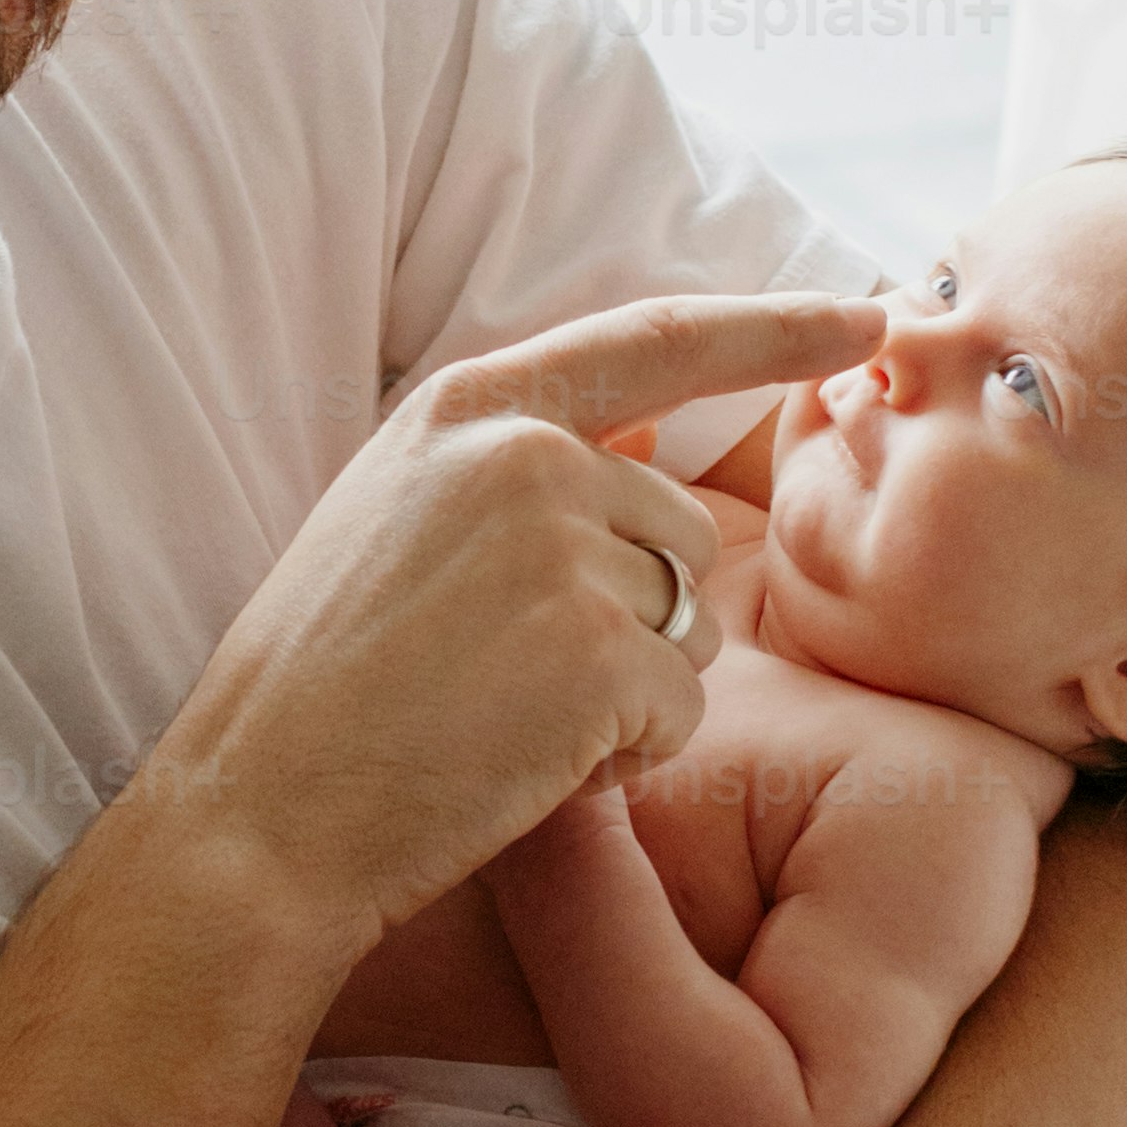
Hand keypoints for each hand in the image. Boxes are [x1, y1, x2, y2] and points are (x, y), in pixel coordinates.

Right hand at [144, 291, 878, 957]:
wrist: (258, 812)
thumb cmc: (318, 689)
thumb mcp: (396, 520)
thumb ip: (509, 473)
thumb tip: (645, 465)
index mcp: (468, 407)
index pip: (658, 341)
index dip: (775, 326)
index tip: (869, 314)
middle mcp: (524, 455)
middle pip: (683, 531)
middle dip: (634, 620)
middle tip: (506, 683)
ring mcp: (562, 549)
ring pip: (689, 625)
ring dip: (627, 693)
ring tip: (503, 721)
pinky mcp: (595, 652)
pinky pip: (680, 711)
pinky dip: (622, 759)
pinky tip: (522, 767)